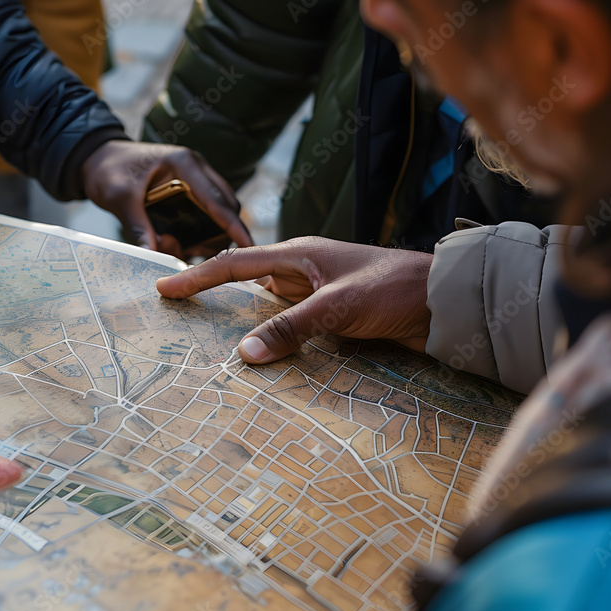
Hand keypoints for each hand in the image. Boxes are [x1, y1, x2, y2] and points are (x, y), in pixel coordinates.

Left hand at [81, 140, 252, 254]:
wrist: (98, 157)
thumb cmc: (109, 170)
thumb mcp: (121, 198)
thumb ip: (140, 227)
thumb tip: (154, 256)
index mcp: (184, 164)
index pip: (217, 199)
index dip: (234, 225)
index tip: (248, 246)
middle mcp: (196, 167)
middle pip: (227, 204)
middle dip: (225, 233)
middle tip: (213, 260)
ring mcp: (195, 175)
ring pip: (220, 208)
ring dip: (214, 232)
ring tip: (194, 252)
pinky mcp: (190, 186)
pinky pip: (207, 209)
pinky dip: (204, 228)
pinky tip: (190, 244)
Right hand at [156, 237, 433, 363]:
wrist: (444, 300)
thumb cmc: (393, 289)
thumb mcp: (338, 307)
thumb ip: (292, 328)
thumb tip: (244, 354)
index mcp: (299, 255)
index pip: (236, 264)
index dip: (198, 277)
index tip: (165, 288)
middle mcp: (304, 271)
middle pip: (248, 284)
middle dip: (213, 297)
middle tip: (179, 317)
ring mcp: (319, 293)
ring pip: (270, 308)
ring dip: (244, 322)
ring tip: (210, 341)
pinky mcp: (335, 316)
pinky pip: (293, 326)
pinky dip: (274, 338)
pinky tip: (264, 355)